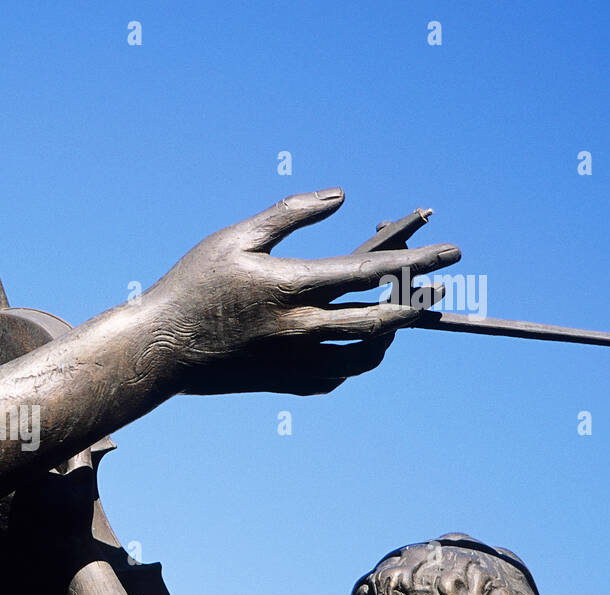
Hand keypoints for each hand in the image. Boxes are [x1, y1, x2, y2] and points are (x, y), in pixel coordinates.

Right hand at [147, 188, 459, 394]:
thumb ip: (291, 214)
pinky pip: (334, 376)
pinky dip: (351, 361)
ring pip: (363, 356)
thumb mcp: (236, 237)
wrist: (159, 349)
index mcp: (291, 287)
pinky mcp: (282, 382)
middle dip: (416, 301)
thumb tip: (341, 197)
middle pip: (380, 319)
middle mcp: (299, 328)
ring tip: (398, 316)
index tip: (451, 252)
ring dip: (389, 336)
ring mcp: (293, 360)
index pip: (371, 272)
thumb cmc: (192, 286)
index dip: (416, 260)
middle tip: (436, 288)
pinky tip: (352, 346)